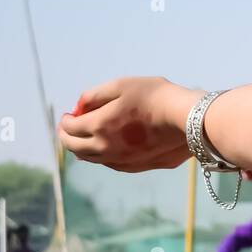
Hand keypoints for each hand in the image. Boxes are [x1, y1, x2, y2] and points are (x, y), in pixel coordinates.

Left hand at [58, 77, 200, 172]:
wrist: (186, 119)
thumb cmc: (154, 96)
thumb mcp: (121, 85)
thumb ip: (94, 95)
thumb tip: (78, 106)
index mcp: (98, 126)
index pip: (70, 129)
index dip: (65, 121)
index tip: (67, 115)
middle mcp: (106, 148)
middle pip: (76, 148)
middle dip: (67, 137)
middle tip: (68, 129)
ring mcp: (122, 160)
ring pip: (93, 159)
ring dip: (82, 149)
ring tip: (81, 141)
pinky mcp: (138, 166)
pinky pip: (112, 164)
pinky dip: (102, 157)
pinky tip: (105, 150)